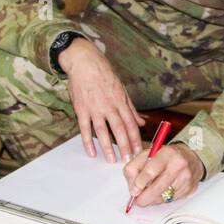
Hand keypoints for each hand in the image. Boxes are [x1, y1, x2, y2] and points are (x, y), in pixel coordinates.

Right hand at [60, 37, 144, 161]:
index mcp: (120, 101)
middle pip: (118, 129)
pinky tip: (92, 153)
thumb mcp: (122, 89)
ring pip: (102, 131)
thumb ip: (131, 109)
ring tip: (112, 160)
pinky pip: (84, 128)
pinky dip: (87, 142)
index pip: (130, 123)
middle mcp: (109, 106)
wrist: (84, 63)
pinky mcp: (81, 109)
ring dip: (107, 147)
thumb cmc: (104, 74)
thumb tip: (142, 123)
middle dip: (125, 146)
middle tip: (128, 160)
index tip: (140, 150)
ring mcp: (94, 108)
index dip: (135, 138)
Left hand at [123, 145, 204, 207]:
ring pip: (163, 197)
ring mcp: (186, 177)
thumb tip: (133, 188)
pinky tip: (162, 192)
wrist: (191, 157)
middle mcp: (179, 164)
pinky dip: (163, 199)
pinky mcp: (190, 188)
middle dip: (144, 197)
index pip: (150, 171)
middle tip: (138, 200)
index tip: (134, 190)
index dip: (140, 183)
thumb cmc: (166, 157)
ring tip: (150, 194)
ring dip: (153, 199)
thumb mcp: (147, 155)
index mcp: (167, 153)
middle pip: (157, 188)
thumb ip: (134, 168)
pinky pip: (171, 200)